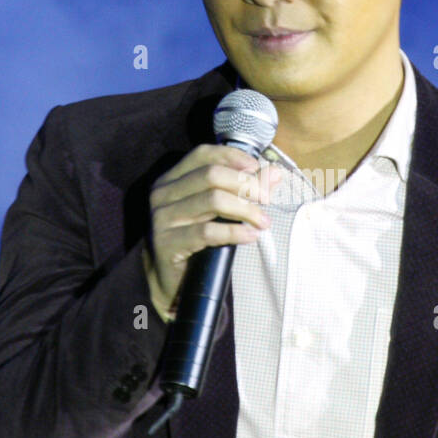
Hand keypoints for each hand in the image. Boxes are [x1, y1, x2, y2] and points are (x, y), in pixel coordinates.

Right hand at [143, 143, 281, 317]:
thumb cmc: (195, 240)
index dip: (234, 157)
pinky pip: (207, 232)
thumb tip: (275, 173)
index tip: (257, 169)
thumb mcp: (217, 211)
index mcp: (171, 179)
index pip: (203, 155)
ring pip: (213, 200)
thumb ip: (242, 189)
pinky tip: (251, 236)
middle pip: (212, 175)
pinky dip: (234, 232)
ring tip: (263, 221)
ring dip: (246, 210)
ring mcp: (162, 218)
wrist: (172, 282)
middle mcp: (163, 194)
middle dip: (246, 185)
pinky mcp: (167, 243)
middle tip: (267, 199)